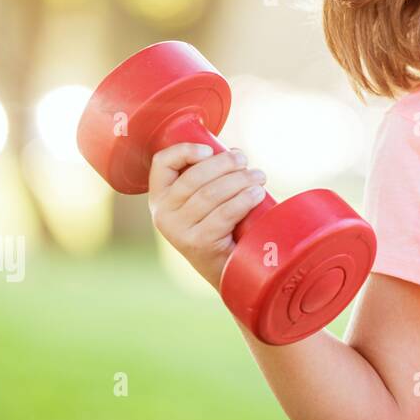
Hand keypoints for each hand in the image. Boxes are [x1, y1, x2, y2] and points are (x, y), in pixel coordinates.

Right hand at [147, 143, 268, 291]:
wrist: (226, 271)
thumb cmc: (221, 226)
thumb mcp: (206, 199)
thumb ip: (212, 175)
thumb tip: (235, 153)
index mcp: (160, 197)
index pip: (161, 163)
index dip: (184, 150)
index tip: (209, 149)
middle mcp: (163, 214)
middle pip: (193, 177)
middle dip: (225, 164)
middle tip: (246, 162)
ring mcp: (178, 231)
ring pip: (210, 194)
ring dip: (240, 180)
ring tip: (259, 177)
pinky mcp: (197, 243)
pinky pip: (224, 214)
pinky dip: (243, 200)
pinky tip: (257, 194)